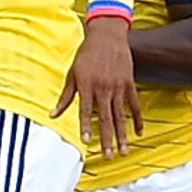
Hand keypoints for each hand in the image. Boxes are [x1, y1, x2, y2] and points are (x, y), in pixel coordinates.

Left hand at [52, 18, 142, 157]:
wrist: (107, 36)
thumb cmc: (86, 56)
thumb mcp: (72, 74)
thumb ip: (65, 97)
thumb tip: (52, 115)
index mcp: (87, 87)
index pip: (85, 112)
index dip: (86, 127)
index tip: (87, 142)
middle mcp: (103, 89)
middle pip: (105, 118)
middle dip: (107, 138)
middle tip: (110, 156)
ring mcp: (118, 87)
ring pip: (121, 115)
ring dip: (122, 135)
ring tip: (124, 151)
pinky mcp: (129, 84)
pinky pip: (134, 105)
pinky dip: (137, 119)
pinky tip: (139, 133)